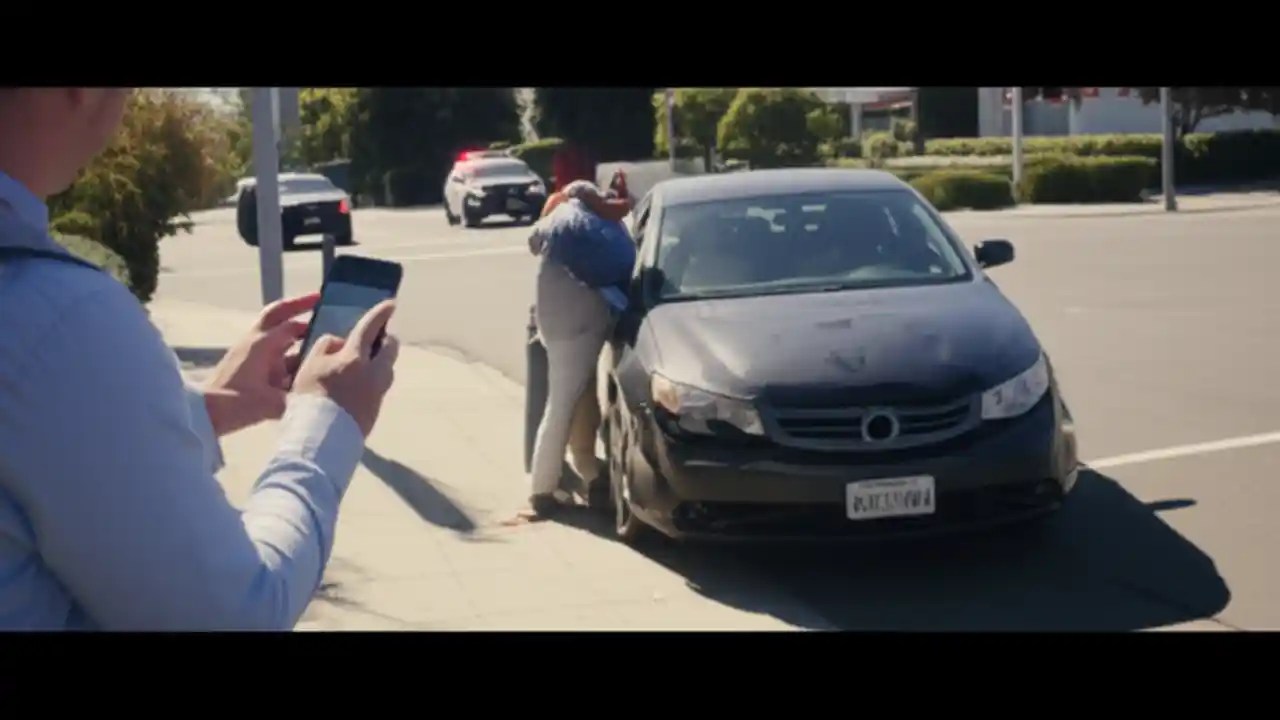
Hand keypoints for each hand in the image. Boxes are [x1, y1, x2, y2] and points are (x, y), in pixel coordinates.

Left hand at [203, 293, 318, 436]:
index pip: (290, 323)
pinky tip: (307, 367)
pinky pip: (277, 357)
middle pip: (278, 316)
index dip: (308, 312)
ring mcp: (252, 355)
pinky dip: (292, 356)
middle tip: (318, 300)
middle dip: (297, 306)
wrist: (204, 415)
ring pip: (280, 337)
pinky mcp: (250, 369)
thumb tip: (324, 394)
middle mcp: (257, 344)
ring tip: (323, 340)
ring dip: (298, 336)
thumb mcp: (270, 403)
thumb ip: (298, 398)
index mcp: (261, 344)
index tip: (326, 302)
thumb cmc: (233, 404)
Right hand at [291, 300, 399, 437]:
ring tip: (361, 362)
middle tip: (376, 336)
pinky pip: (378, 387)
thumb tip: (339, 342)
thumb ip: (325, 347)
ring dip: (379, 361)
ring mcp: (378, 393)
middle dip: (386, 339)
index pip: (371, 328)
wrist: (320, 440)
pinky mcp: (376, 410)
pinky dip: (371, 379)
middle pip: (390, 349)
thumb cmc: (310, 399)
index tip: (390, 303)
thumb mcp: (309, 366)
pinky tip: (355, 385)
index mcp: (356, 359)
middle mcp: (374, 374)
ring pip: (386, 369)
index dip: (380, 313)